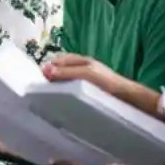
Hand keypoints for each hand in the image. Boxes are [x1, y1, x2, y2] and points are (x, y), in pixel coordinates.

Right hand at [43, 54, 159, 116]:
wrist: (127, 98)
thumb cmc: (108, 83)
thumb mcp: (86, 74)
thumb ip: (67, 71)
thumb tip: (45, 70)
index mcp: (81, 60)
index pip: (57, 61)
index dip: (47, 69)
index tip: (37, 81)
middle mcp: (82, 69)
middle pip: (60, 70)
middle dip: (50, 78)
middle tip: (40, 91)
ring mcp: (85, 81)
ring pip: (65, 82)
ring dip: (57, 88)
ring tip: (50, 98)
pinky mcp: (89, 92)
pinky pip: (72, 91)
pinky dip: (65, 95)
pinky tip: (63, 103)